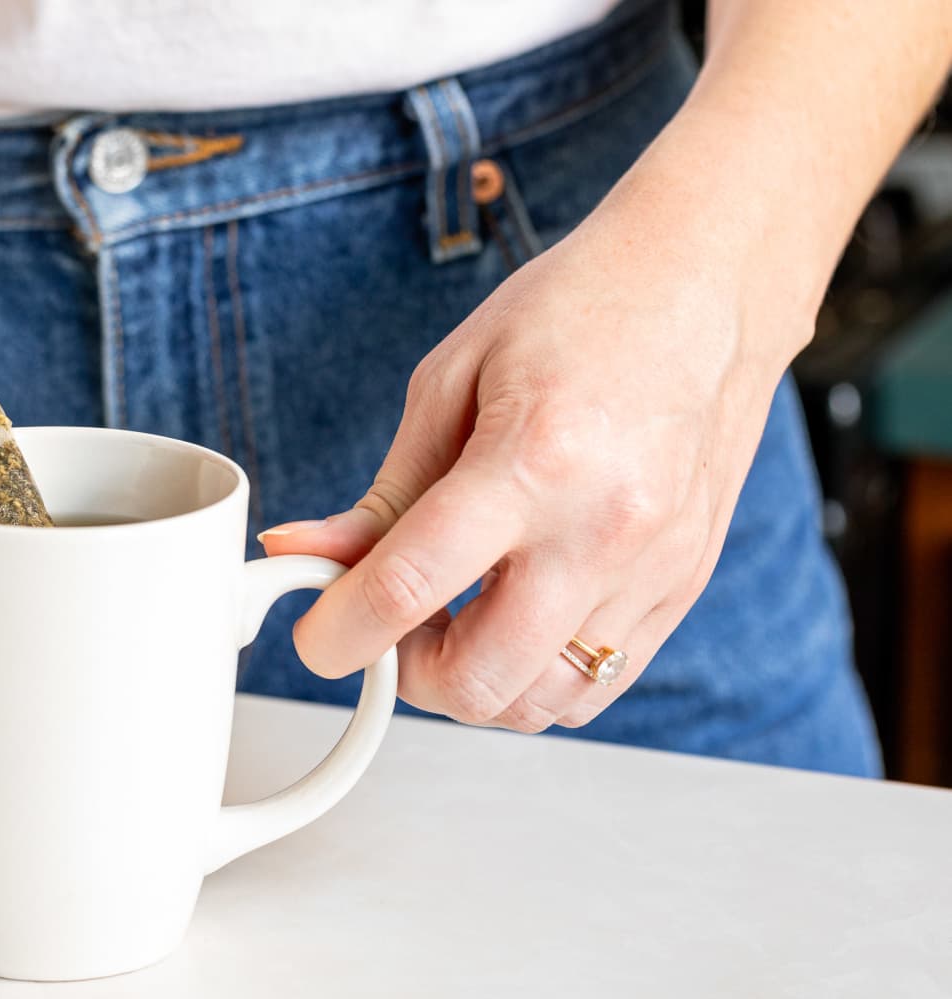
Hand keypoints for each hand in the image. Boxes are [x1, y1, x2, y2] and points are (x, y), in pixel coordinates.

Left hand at [259, 195, 809, 732]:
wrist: (704, 285)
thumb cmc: (576, 313)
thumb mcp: (449, 384)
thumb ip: (381, 496)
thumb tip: (303, 557)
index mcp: (530, 463)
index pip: (407, 590)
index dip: (337, 633)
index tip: (316, 634)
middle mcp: (601, 531)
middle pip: (477, 683)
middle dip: (406, 673)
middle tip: (393, 621)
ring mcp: (653, 570)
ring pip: (537, 705)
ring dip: (474, 682)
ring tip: (458, 614)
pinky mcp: (683, 589)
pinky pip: (593, 688)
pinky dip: (535, 676)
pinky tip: (516, 614)